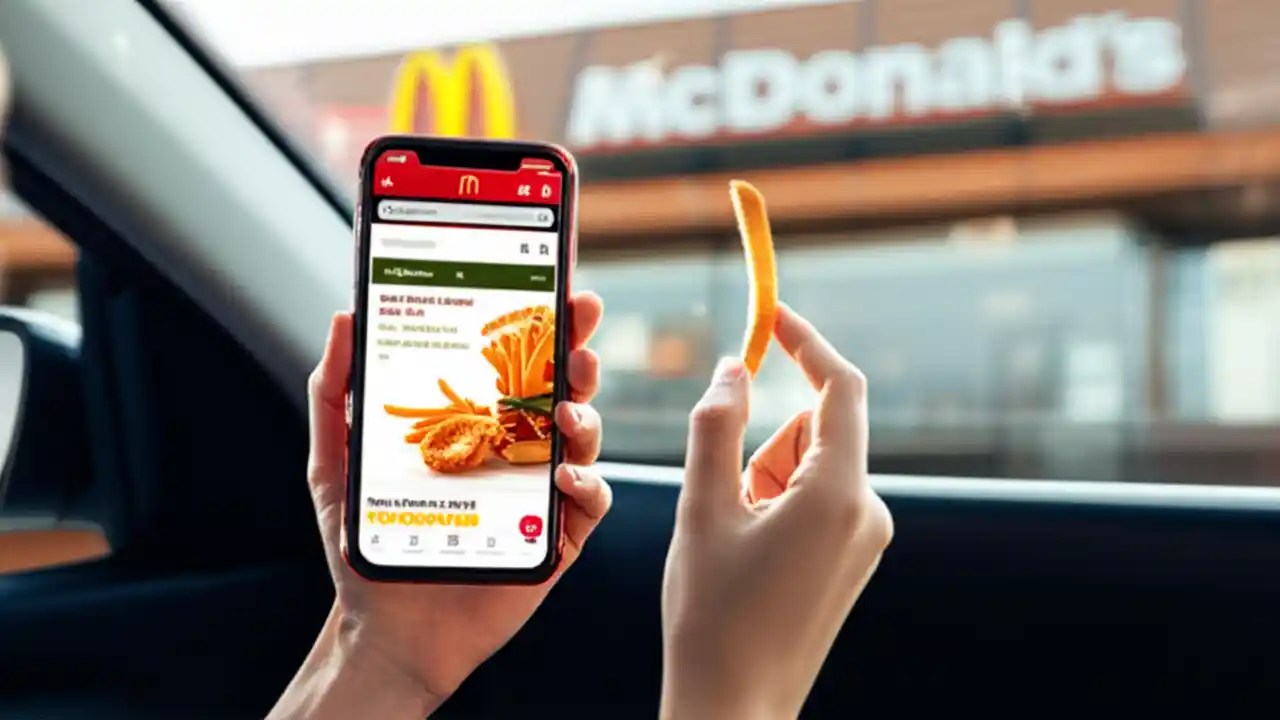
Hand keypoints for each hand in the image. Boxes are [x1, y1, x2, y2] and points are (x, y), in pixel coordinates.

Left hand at [270, 292, 610, 718]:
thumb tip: (344, 319)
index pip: (518, 365)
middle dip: (581, 353)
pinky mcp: (559, 539)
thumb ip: (335, 393)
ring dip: (587, 413)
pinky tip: (562, 476)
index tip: (560, 288)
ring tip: (565, 407)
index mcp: (478, 425)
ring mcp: (542, 493)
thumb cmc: (369, 542)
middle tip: (580, 332)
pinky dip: (588, 482)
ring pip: (586, 438)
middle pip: (564, 390)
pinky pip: (592, 502)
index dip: (544, 325)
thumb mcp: (337, 461)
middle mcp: (518, 451)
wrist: (387, 627)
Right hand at [660, 304, 892, 719]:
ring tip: (731, 543)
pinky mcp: (851, 560)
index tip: (770, 315)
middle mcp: (867, 512)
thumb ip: (716, 427)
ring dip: (763, 481)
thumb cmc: (712, 615)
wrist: (734, 708)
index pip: (839, 389)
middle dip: (762, 445)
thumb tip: (734, 368)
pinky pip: (816, 502)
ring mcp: (864, 540)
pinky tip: (749, 560)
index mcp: (838, 494)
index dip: (806, 343)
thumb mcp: (702, 509)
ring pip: (809, 468)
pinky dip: (776, 507)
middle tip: (720, 504)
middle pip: (815, 431)